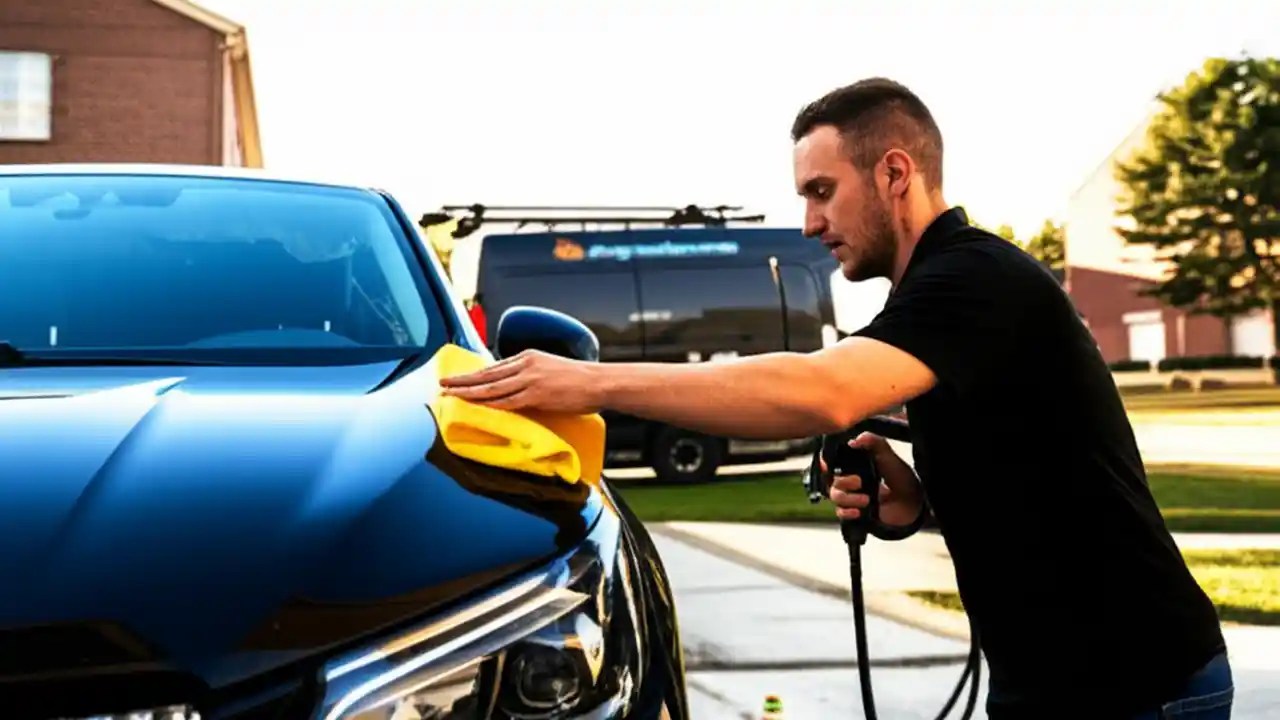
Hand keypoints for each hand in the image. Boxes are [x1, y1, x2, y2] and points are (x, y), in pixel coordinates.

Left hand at [439, 349, 605, 413]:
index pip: (495, 367)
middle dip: (462, 380)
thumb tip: (518, 391)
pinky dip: (487, 404)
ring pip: (491, 387)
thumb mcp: (551, 371)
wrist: (600, 381)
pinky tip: (473, 406)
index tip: (459, 379)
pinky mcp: (536, 394)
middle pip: (486, 374)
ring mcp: (530, 379)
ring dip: (467, 392)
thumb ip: (532, 378)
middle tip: (442, 383)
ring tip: (449, 394)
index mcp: (528, 357)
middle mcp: (525, 364)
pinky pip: (505, 401)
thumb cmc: (580, 381)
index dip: (474, 375)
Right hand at [821, 432, 922, 526]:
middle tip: (860, 482)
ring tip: (866, 499)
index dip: (825, 463)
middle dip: (843, 482)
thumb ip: (873, 441)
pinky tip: (859, 511)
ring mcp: (851, 497)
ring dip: (848, 498)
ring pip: (835, 497)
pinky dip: (847, 512)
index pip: (830, 462)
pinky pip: (840, 513)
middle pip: (830, 481)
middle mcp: (849, 481)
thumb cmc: (900, 477)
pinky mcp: (855, 512)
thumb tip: (854, 440)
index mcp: (853, 465)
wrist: (913, 501)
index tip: (828, 465)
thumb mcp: (887, 454)